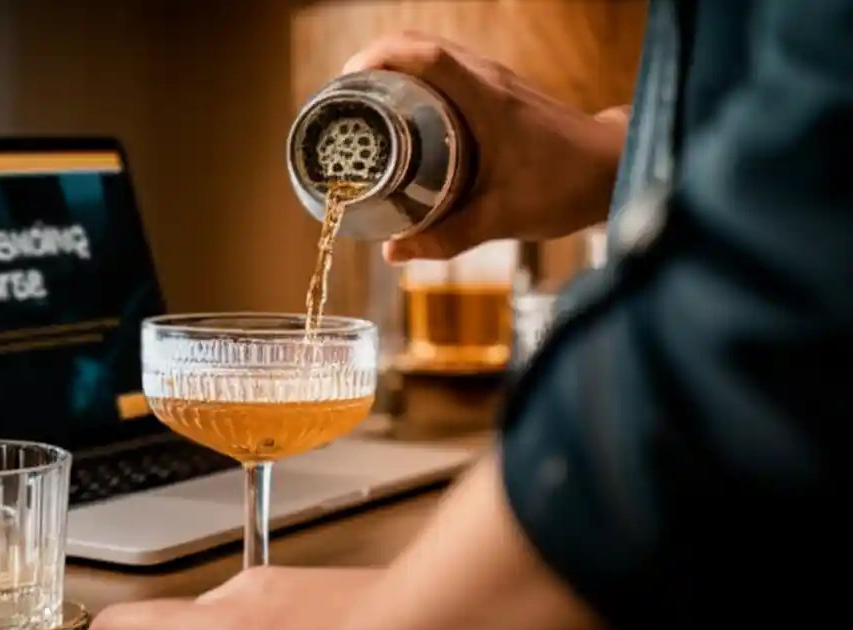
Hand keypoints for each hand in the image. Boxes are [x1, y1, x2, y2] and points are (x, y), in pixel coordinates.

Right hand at [342, 32, 627, 260]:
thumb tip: (393, 253)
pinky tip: (405, 113)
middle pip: (421, 45)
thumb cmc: (567, 187)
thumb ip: (447, 237)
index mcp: (487, 99)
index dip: (380, 58)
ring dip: (397, 66)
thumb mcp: (503, 219)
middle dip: (376, 60)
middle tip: (345, 98)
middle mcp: (489, 79)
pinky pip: (450, 70)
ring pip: (435, 54)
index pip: (426, 56)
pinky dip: (420, 78)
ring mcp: (497, 81)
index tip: (346, 81)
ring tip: (365, 103)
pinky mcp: (502, 92)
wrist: (616, 170)